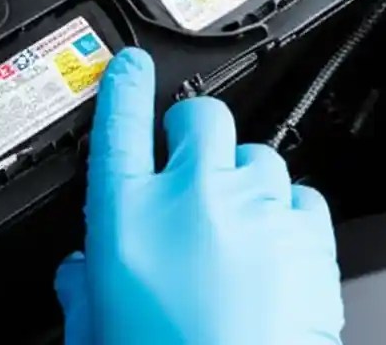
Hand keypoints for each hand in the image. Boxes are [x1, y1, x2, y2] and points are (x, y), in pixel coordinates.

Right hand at [55, 49, 343, 344]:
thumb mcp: (96, 332)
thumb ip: (81, 291)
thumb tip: (77, 274)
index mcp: (127, 216)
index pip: (119, 122)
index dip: (123, 83)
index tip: (129, 68)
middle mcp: (192, 197)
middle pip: (199, 118)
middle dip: (193, 132)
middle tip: (189, 166)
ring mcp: (255, 208)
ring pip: (256, 153)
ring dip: (243, 178)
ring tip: (235, 229)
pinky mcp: (308, 232)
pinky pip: (302, 193)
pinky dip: (287, 212)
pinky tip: (274, 248)